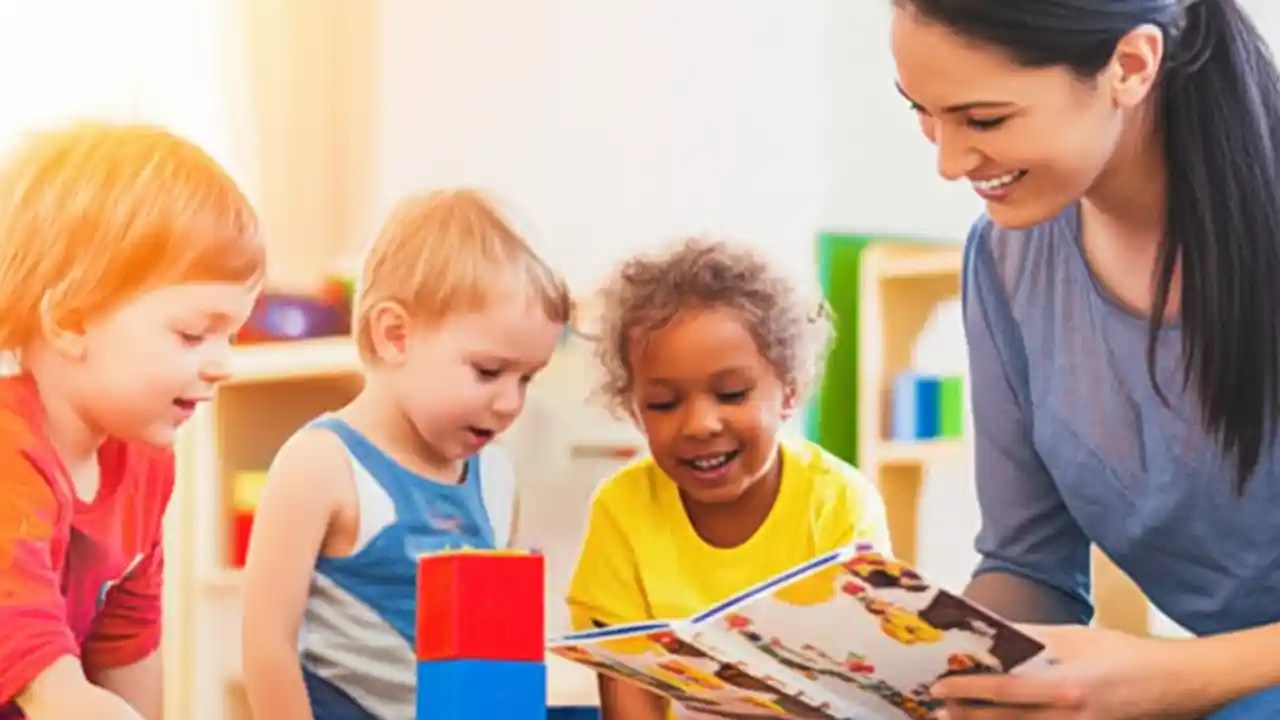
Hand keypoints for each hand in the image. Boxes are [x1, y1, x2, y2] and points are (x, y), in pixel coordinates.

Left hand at [931, 624, 1193, 719]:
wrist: (1175, 683)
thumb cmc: (1124, 654)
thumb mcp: (1077, 637)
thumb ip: (1034, 639)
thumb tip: (994, 632)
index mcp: (1067, 688)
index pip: (1006, 692)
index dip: (969, 690)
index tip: (939, 686)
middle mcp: (1071, 718)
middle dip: (967, 717)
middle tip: (936, 710)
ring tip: (956, 719)